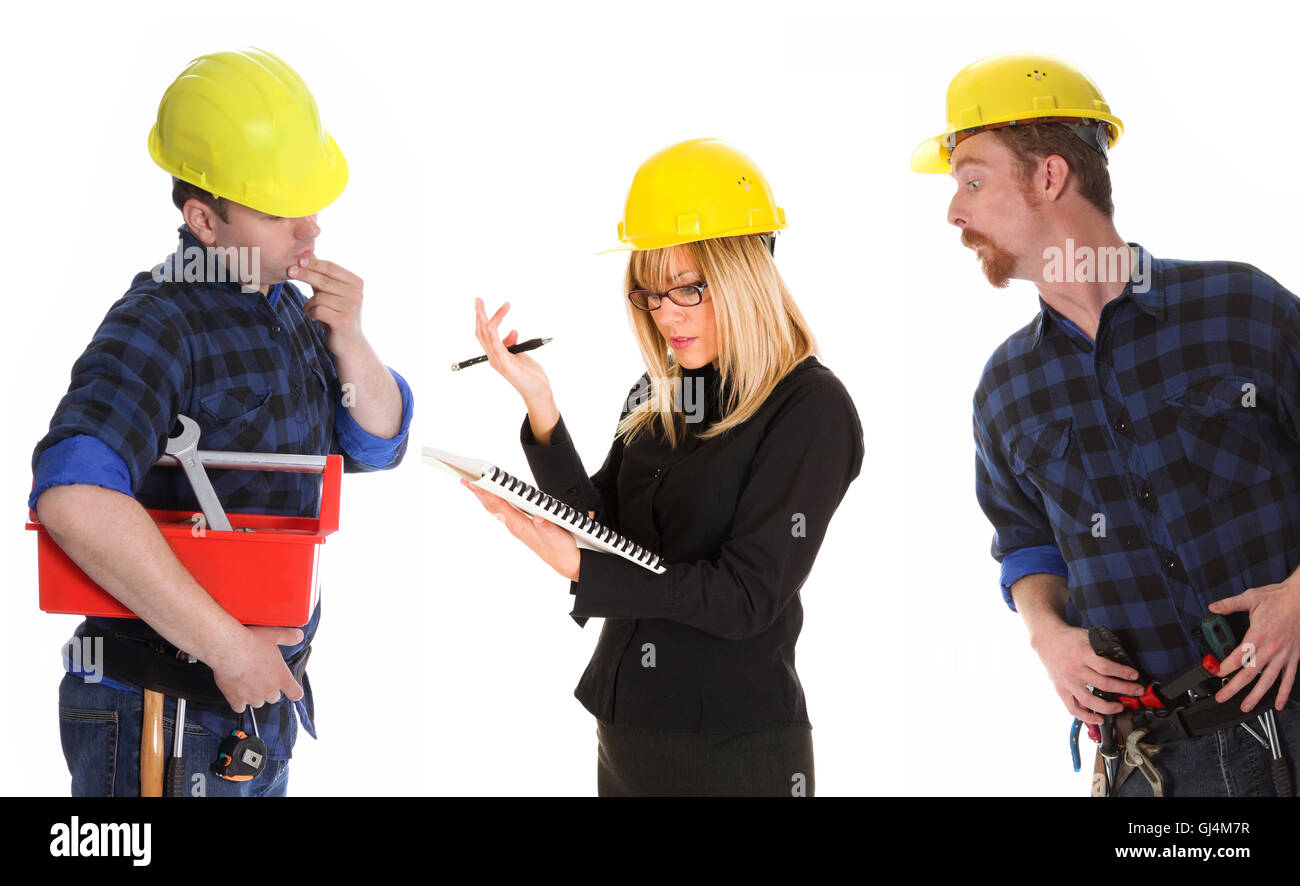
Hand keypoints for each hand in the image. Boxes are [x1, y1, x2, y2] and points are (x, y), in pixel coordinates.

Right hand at [208, 625, 305, 712]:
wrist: (227, 648)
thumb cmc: (251, 641)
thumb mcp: (275, 635)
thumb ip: (289, 637)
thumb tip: (299, 636)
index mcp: (281, 677)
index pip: (296, 694)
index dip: (294, 691)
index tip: (291, 689)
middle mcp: (269, 690)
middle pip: (274, 698)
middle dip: (270, 690)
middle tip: (262, 677)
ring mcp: (252, 697)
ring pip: (258, 703)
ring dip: (255, 696)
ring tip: (248, 682)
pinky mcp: (235, 700)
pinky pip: (239, 708)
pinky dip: (238, 702)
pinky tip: (236, 692)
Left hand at [289, 256, 365, 353]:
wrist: (350, 343)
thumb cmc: (338, 314)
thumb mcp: (332, 293)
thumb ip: (323, 277)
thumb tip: (306, 256)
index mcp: (356, 283)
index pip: (332, 268)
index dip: (313, 263)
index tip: (297, 261)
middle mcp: (357, 294)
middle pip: (324, 280)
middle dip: (305, 275)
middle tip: (290, 271)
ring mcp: (352, 308)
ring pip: (319, 297)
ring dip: (309, 304)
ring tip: (310, 310)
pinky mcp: (343, 321)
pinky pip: (318, 310)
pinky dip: (311, 313)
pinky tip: (313, 317)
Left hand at [460, 479, 580, 580]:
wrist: (564, 562)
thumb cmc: (559, 549)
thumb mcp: (556, 536)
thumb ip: (546, 525)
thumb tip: (539, 516)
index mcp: (520, 526)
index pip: (499, 505)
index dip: (486, 493)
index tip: (474, 483)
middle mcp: (514, 526)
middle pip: (491, 506)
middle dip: (478, 492)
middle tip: (464, 479)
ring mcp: (516, 527)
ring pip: (494, 509)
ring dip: (483, 496)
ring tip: (472, 486)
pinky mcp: (520, 527)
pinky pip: (501, 512)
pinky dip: (493, 502)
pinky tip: (491, 499)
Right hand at [473, 298, 552, 405]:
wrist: (538, 391)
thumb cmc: (530, 375)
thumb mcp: (520, 354)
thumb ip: (513, 344)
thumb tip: (512, 331)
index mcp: (496, 353)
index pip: (489, 332)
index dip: (492, 317)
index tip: (506, 305)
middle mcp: (494, 357)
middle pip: (482, 332)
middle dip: (479, 315)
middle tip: (478, 299)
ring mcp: (498, 361)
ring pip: (485, 337)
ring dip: (482, 320)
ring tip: (480, 306)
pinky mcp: (506, 365)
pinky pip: (496, 348)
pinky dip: (492, 336)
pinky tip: (490, 326)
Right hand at [1031, 622, 1144, 724]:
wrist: (1046, 639)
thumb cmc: (1069, 638)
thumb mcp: (1087, 636)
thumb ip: (1102, 647)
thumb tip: (1123, 658)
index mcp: (1082, 654)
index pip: (1106, 667)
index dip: (1123, 673)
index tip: (1135, 675)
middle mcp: (1074, 669)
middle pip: (1103, 684)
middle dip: (1125, 689)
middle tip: (1137, 691)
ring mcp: (1067, 681)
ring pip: (1090, 700)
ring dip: (1108, 707)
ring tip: (1120, 707)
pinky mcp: (1060, 689)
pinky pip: (1073, 708)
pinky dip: (1086, 716)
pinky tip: (1099, 719)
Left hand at [1210, 579, 1299, 711]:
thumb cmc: (1279, 598)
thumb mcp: (1251, 597)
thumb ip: (1230, 604)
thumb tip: (1213, 607)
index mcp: (1259, 634)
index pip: (1238, 656)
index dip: (1225, 667)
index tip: (1216, 672)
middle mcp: (1271, 648)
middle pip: (1250, 673)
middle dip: (1234, 687)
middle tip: (1222, 697)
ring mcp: (1284, 655)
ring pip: (1268, 680)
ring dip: (1256, 695)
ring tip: (1245, 706)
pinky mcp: (1294, 658)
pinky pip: (1289, 679)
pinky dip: (1284, 693)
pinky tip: (1277, 704)